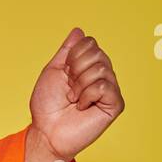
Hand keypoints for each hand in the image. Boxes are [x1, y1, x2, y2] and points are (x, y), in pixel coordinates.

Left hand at [28, 26, 124, 161]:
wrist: (46, 131)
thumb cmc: (48, 105)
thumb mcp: (53, 70)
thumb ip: (68, 50)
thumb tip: (79, 31)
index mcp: (89, 67)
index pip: (89, 43)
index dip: (72, 57)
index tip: (64, 75)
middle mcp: (102, 76)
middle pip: (96, 53)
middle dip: (75, 70)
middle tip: (69, 89)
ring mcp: (110, 90)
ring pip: (100, 69)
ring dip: (79, 85)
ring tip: (74, 99)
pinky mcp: (115, 105)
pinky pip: (104, 86)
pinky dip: (87, 95)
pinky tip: (82, 107)